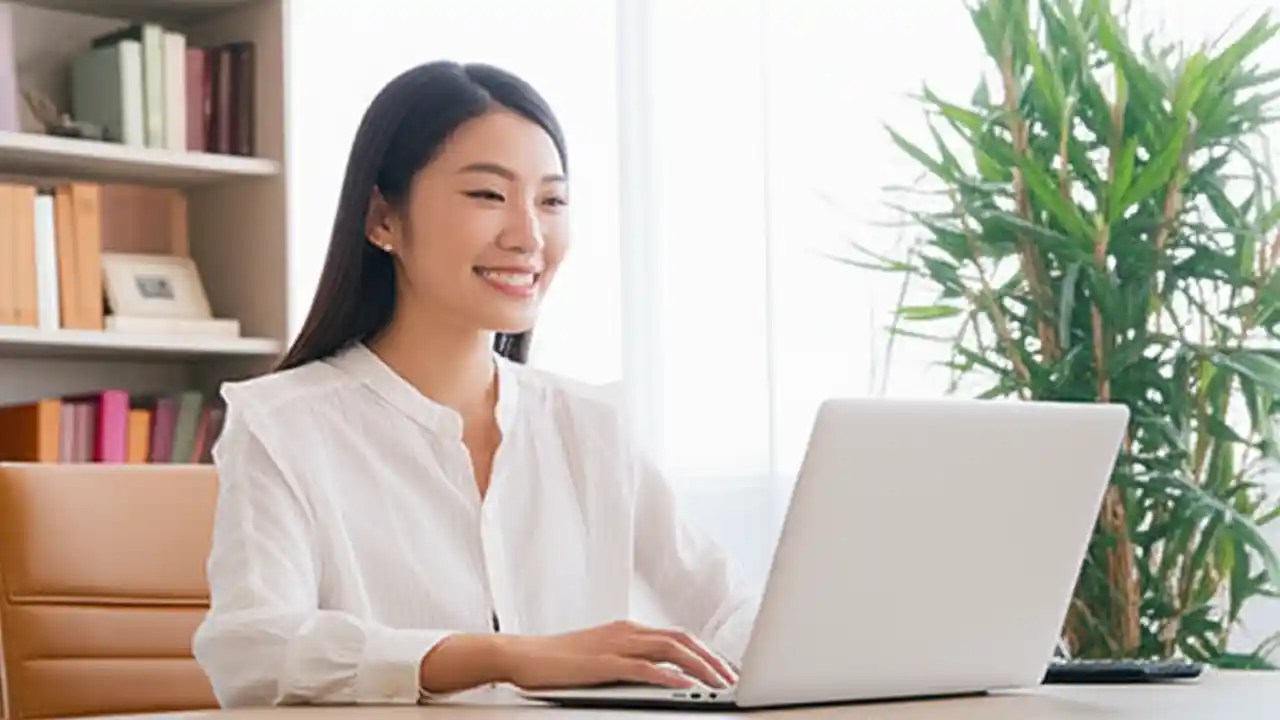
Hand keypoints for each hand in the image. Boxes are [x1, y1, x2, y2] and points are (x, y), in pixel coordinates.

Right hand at [497, 620, 737, 689]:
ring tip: (718, 683)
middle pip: (682, 639)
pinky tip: (684, 686)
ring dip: (699, 666)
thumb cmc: (556, 660)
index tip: (722, 668)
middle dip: (711, 658)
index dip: (704, 651)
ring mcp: (616, 645)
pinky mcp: (603, 662)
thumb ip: (626, 661)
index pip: (676, 636)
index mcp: (627, 629)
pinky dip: (668, 675)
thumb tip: (655, 675)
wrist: (522, 655)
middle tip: (730, 677)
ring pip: (670, 650)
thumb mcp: (599, 656)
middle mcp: (627, 632)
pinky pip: (644, 668)